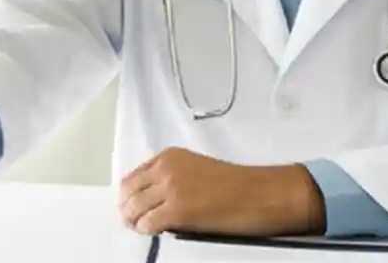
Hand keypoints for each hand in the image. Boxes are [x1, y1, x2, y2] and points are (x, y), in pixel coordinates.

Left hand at [119, 148, 325, 236]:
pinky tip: (156, 231)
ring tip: (143, 228)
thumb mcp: (195, 170)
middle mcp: (165, 168)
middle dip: (127, 209)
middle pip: (129, 192)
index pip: (134, 177)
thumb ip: (171, 178)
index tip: (134, 207)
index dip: (130, 195)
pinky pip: (148, 223)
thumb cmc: (236, 185)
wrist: (259, 193)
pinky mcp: (177, 210)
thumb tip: (152, 201)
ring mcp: (170, 188)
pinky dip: (147, 230)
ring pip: (134, 208)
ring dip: (135, 221)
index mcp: (169, 156)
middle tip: (133, 222)